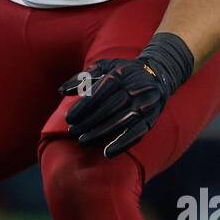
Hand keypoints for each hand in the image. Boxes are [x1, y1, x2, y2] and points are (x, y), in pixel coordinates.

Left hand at [59, 34, 192, 158]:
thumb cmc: (123, 72)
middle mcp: (134, 89)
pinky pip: (137, 133)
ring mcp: (144, 104)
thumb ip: (83, 77)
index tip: (69, 117)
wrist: (157, 75)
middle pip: (109, 108)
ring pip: (121, 121)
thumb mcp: (104, 67)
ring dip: (101, 133)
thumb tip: (61, 90)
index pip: (100, 92)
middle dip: (89, 121)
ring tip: (83, 141)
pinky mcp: (151, 119)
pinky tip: (107, 153)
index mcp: (120, 75)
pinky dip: (123, 143)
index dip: (84, 106)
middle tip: (72, 132)